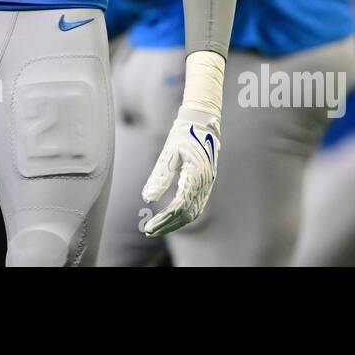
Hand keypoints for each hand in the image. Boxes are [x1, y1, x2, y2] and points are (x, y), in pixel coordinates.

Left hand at [141, 106, 219, 237]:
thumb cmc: (184, 135)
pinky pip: (196, 206)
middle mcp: (204, 184)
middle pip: (187, 214)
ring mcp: (207, 185)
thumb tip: (148, 199)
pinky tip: (170, 217)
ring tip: (157, 227)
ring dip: (175, 223)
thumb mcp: (169, 152)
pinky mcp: (205, 184)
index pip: (179, 206)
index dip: (164, 219)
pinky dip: (183, 216)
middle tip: (149, 231)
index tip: (149, 227)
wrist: (203, 123)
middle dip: (168, 225)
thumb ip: (160, 175)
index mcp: (196, 176)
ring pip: (193, 213)